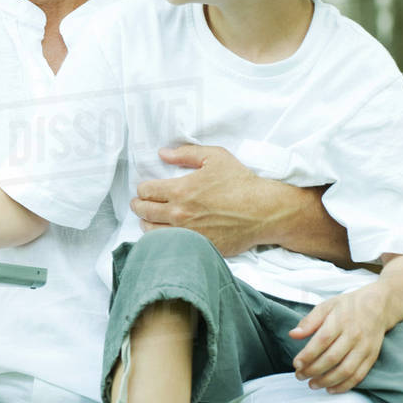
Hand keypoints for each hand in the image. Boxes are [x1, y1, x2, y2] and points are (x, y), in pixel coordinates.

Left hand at [130, 144, 268, 256]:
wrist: (263, 211)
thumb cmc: (241, 182)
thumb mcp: (215, 157)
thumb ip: (186, 153)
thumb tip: (163, 153)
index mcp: (180, 191)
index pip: (145, 191)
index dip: (142, 189)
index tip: (145, 189)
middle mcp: (179, 214)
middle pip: (143, 212)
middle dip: (139, 206)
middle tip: (140, 203)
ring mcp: (187, 234)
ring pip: (151, 232)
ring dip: (147, 224)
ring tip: (150, 220)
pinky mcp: (197, 248)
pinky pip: (170, 247)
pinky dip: (163, 240)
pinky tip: (166, 235)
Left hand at [289, 283, 389, 393]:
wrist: (377, 306)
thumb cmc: (347, 306)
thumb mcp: (326, 307)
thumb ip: (309, 321)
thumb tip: (293, 334)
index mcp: (340, 321)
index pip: (322, 341)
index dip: (308, 355)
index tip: (296, 364)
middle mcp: (353, 335)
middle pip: (332, 358)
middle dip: (313, 370)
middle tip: (299, 376)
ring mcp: (364, 348)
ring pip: (345, 370)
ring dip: (327, 381)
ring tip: (312, 384)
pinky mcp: (372, 357)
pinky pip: (358, 376)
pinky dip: (344, 386)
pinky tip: (331, 389)